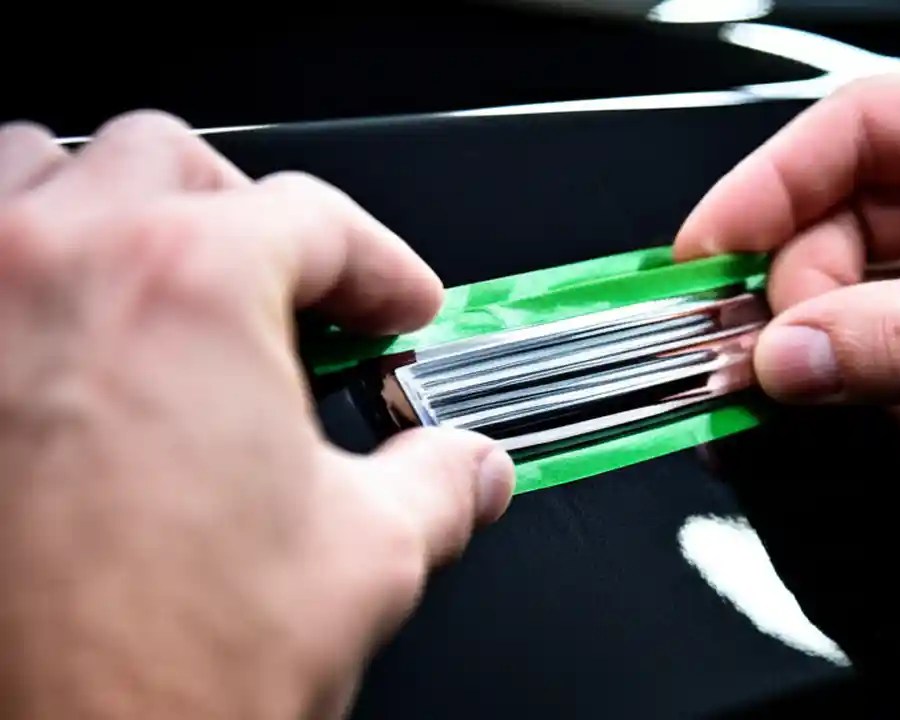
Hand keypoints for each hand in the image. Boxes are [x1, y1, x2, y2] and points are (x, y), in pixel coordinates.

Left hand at [0, 112, 513, 717]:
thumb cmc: (179, 667)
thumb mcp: (367, 558)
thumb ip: (437, 482)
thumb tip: (471, 467)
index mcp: (193, 285)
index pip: (315, 217)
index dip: (379, 265)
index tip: (396, 308)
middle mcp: (60, 266)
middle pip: (172, 159)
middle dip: (250, 213)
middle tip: (294, 291)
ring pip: (33, 171)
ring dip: (108, 206)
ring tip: (161, 275)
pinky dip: (13, 260)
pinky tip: (57, 327)